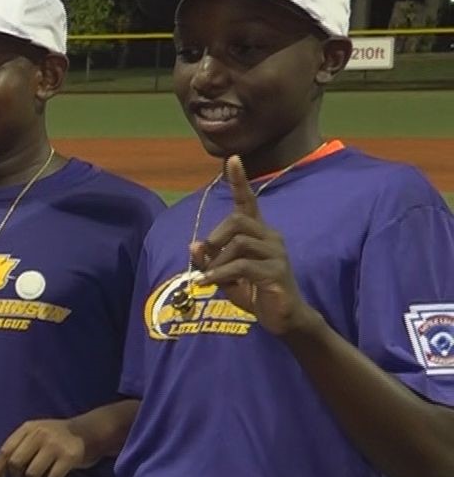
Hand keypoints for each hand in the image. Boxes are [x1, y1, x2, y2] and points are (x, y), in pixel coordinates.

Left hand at [0, 418, 89, 476]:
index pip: (6, 450)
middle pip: (16, 463)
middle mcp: (39, 435)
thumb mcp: (36, 433)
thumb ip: (19, 445)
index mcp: (28, 428)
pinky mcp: (69, 458)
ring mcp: (55, 446)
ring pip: (31, 474)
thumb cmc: (56, 436)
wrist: (88, 432)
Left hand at [191, 155, 316, 337]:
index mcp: (258, 233)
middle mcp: (270, 237)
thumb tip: (193, 244)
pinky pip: (242, 265)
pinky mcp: (276, 272)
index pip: (248, 201)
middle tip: (205, 256)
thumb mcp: (224, 275)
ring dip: (217, 260)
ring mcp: (276, 253)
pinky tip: (209, 282)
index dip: (240, 181)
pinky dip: (220, 273)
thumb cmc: (254, 292)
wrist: (282, 318)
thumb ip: (210, 260)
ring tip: (209, 277)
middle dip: (216, 235)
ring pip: (239, 242)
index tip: (233, 159)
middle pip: (238, 220)